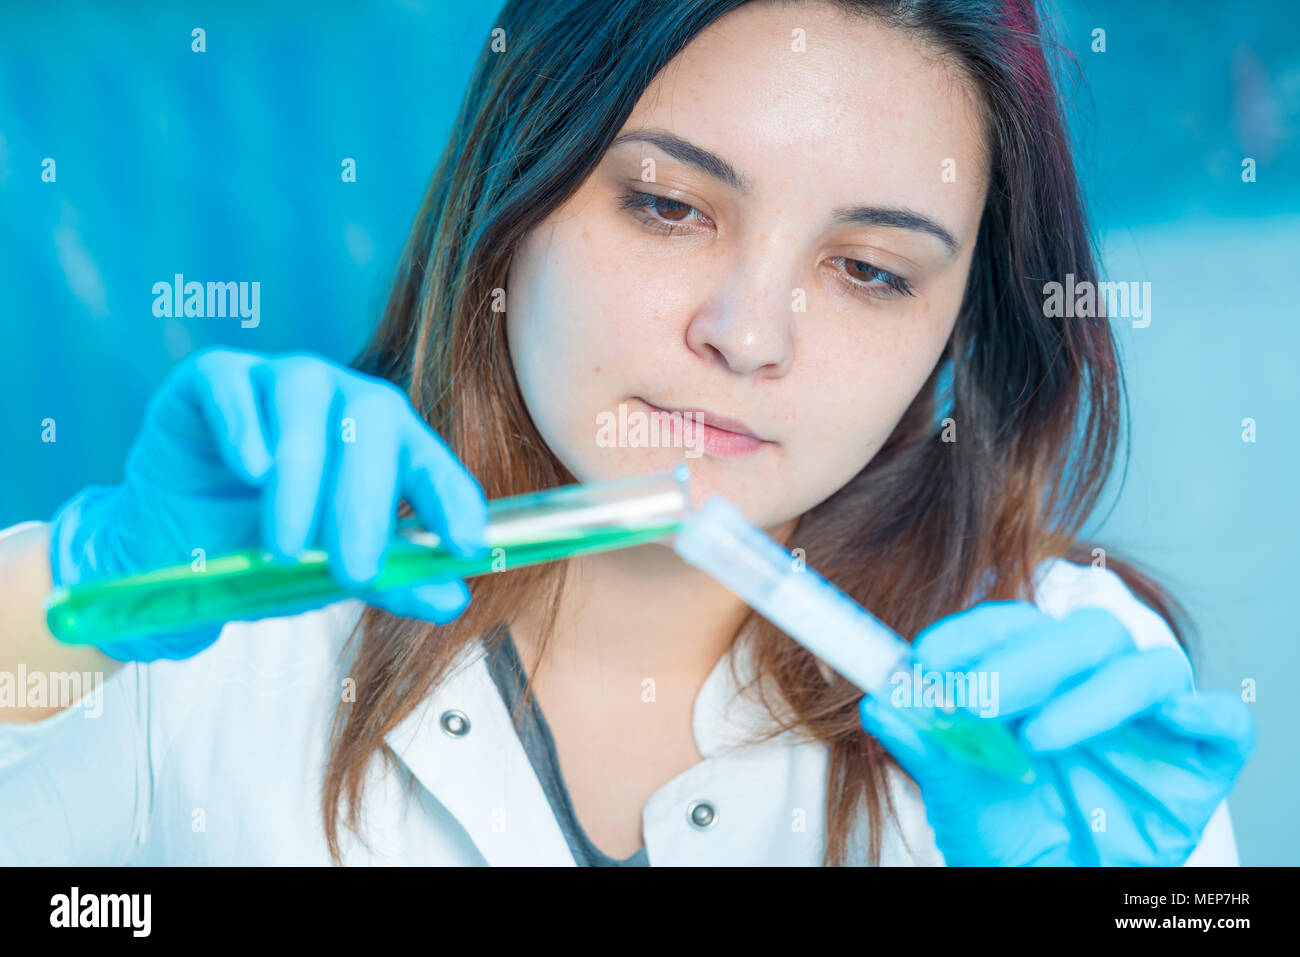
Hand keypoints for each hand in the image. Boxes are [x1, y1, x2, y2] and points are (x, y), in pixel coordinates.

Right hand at [48, 347, 487, 661]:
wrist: (169, 552)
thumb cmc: (263, 553)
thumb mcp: (327, 576)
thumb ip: (391, 581)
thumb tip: (452, 599)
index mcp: (387, 446)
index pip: (431, 461)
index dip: (452, 498)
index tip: (464, 545)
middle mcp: (342, 402)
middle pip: (375, 420)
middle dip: (368, 503)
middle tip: (355, 571)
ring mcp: (277, 382)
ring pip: (307, 400)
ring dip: (304, 475)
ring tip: (288, 546)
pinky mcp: (212, 379)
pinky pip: (232, 385)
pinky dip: (244, 425)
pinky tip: (252, 470)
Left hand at [857, 600, 1254, 865]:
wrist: (1054, 890)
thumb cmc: (1010, 835)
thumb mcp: (959, 797)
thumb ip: (927, 748)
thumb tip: (882, 703)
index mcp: (1037, 676)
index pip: (1012, 627)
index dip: (973, 633)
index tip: (926, 660)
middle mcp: (1095, 683)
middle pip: (1079, 636)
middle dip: (1026, 660)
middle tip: (975, 699)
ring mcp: (1152, 719)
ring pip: (1148, 667)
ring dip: (1093, 695)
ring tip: (1036, 739)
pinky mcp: (1202, 761)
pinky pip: (1223, 723)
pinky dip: (1207, 713)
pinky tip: (1175, 718)